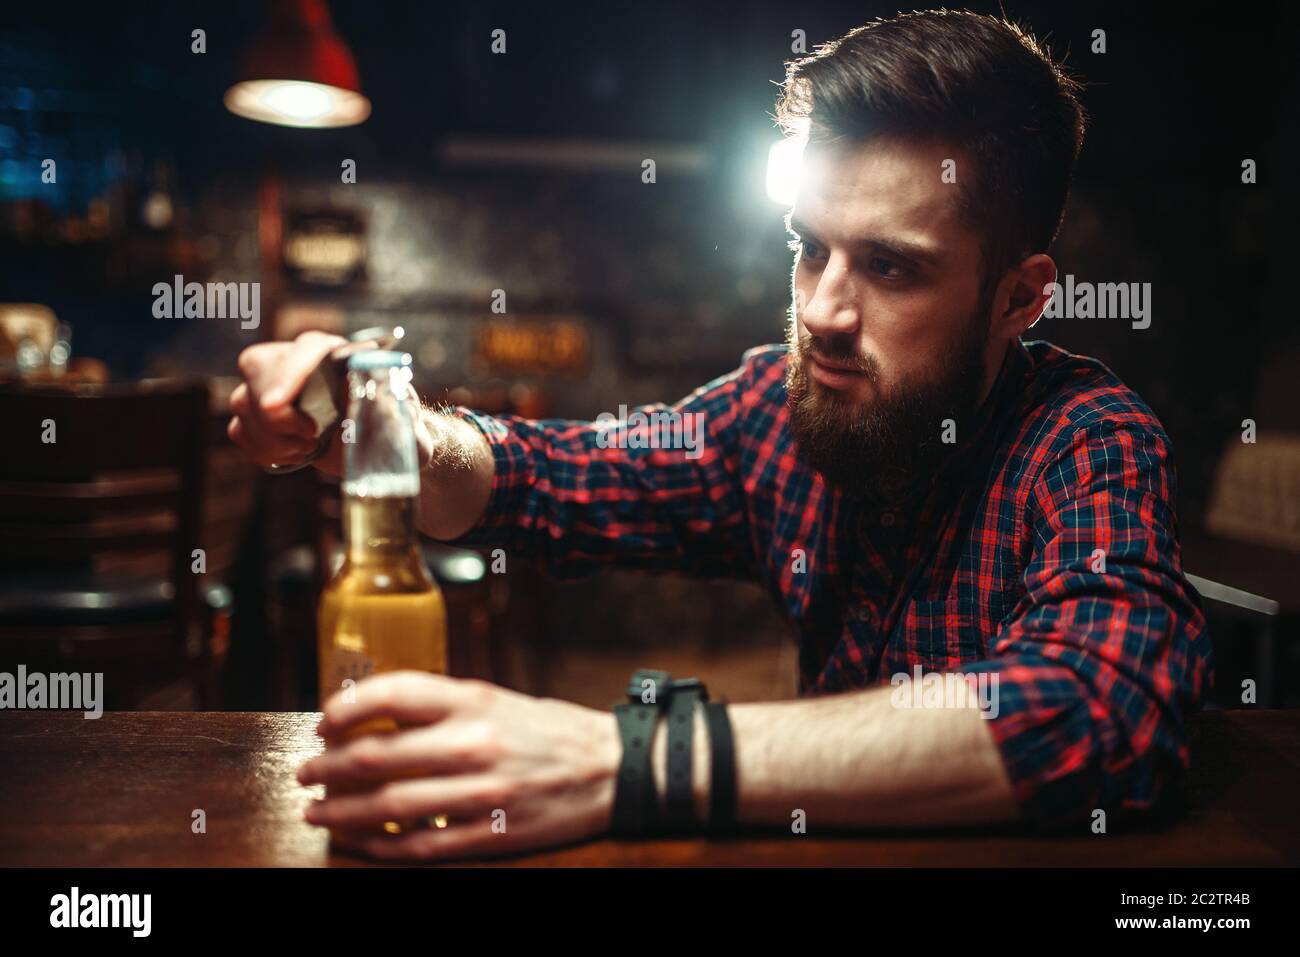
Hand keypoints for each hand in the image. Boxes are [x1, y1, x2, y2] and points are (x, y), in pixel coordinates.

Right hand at [230, 330, 438, 475]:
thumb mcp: (402, 418)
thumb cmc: (396, 427)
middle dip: (275, 412)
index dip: (288, 373)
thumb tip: (366, 388)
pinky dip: (263, 449)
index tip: (278, 406)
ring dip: (274, 437)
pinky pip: (239, 429)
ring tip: (311, 445)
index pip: (305, 348)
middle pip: (257, 366)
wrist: (382, 446)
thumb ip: (388, 403)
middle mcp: (300, 360)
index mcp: (337, 352)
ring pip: (244, 401)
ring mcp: (272, 386)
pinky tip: (294, 453)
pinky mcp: (258, 415)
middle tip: (310, 436)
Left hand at [298, 672, 621, 860]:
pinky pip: (421, 843)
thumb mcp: (497, 700)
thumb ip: (443, 706)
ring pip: (388, 806)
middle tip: (305, 774)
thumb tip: (376, 716)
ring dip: (341, 811)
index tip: (321, 723)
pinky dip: (380, 844)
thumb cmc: (550, 730)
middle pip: (375, 755)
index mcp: (474, 701)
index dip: (344, 709)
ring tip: (317, 812)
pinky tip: (360, 842)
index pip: (391, 694)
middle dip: (326, 767)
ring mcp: (481, 792)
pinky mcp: (491, 833)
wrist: (612, 767)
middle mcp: (473, 743)